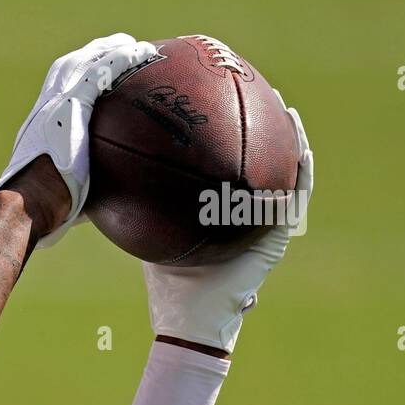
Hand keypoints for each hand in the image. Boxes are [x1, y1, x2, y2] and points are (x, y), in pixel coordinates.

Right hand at [0, 33, 159, 247]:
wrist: (28, 200)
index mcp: (38, 126)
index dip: (75, 76)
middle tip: (118, 49)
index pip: (56, 91)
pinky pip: (100, 73)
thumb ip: (78, 194)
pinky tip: (139, 53)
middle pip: (70, 67)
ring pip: (85, 63)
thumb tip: (97, 214)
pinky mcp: (72, 103)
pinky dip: (119, 59)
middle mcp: (45, 108)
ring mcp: (57, 103)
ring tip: (135, 47)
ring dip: (110, 50)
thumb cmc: (40, 208)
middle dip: (94, 54)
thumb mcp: (57, 196)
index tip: (93, 73)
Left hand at [143, 101, 312, 353]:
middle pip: (255, 161)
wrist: (190, 316)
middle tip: (250, 88)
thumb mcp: (149, 230)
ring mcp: (263, 223)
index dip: (224, 135)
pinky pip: (295, 196)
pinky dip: (300, 168)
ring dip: (287, 138)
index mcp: (219, 210)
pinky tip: (299, 142)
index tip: (214, 101)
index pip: (225, 165)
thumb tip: (104, 173)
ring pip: (283, 172)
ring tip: (283, 105)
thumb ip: (137, 204)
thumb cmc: (166, 281)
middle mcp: (244, 212)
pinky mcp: (277, 237)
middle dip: (255, 125)